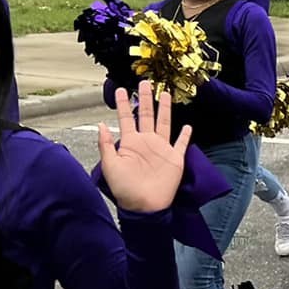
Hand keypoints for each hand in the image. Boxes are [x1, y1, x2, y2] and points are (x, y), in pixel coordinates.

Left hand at [98, 81, 192, 213]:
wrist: (145, 206)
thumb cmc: (125, 188)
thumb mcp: (110, 166)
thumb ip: (106, 145)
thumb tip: (101, 124)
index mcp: (130, 143)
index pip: (126, 118)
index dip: (124, 104)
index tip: (120, 89)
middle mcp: (146, 142)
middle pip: (147, 115)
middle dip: (146, 99)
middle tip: (144, 82)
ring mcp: (162, 149)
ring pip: (164, 123)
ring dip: (165, 109)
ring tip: (165, 93)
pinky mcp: (175, 159)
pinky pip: (181, 144)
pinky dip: (185, 135)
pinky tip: (187, 126)